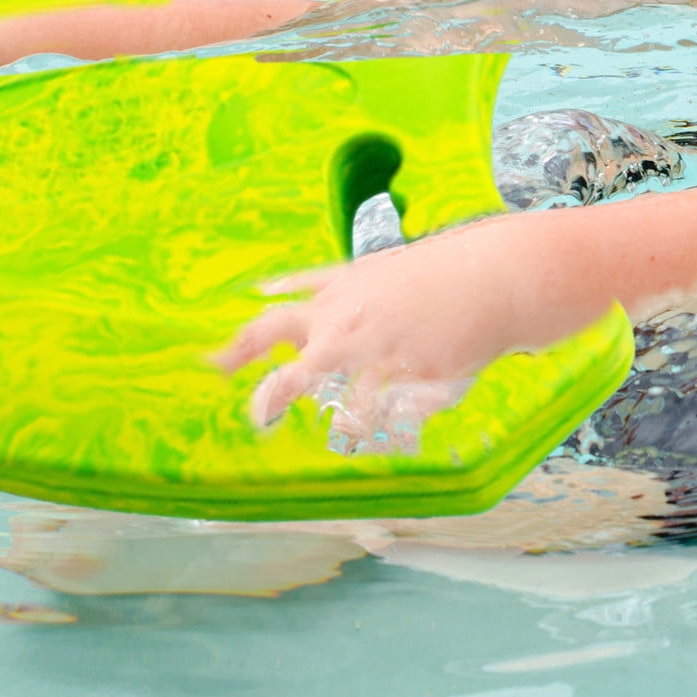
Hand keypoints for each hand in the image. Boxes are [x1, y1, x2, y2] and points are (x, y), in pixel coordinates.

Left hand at [217, 212, 596, 451]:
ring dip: (344, 425)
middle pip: (298, 374)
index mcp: (335, 305)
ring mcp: (389, 362)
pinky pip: (396, 423)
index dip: (236, 349)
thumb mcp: (361, 269)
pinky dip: (391, 426)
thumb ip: (310, 283)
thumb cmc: (420, 275)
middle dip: (273, 399)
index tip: (206, 368)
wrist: (490, 278)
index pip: (271, 325)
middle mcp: (354, 333)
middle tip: (258, 419)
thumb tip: (260, 286)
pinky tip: (399, 419)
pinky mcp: (422, 384)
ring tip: (348, 426)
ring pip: (348, 415)